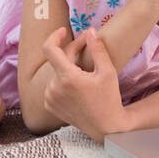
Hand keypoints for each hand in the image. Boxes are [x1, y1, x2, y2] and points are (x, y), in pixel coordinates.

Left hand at [41, 27, 128, 142]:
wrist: (105, 127)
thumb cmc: (109, 99)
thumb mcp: (108, 72)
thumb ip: (97, 49)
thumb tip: (90, 31)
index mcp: (67, 78)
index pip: (50, 49)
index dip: (54, 36)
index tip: (63, 30)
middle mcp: (54, 88)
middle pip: (58, 60)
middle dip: (72, 52)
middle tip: (88, 47)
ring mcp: (50, 98)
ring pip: (56, 72)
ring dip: (68, 68)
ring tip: (85, 73)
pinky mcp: (49, 105)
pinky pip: (53, 85)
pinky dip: (63, 81)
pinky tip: (78, 86)